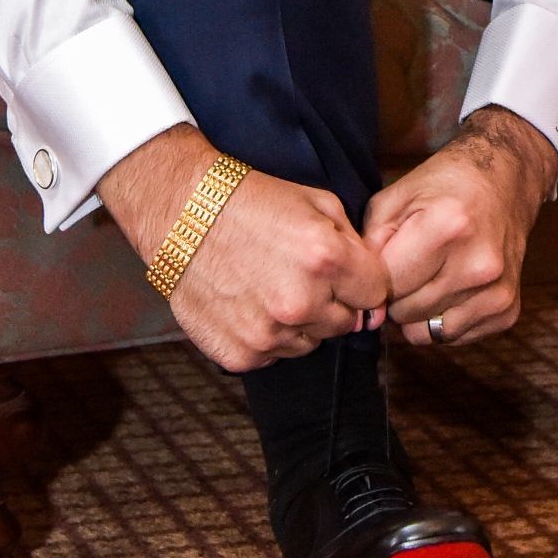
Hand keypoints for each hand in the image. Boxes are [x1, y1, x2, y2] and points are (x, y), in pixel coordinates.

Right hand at [99, 123, 387, 373]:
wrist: (181, 213)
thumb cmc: (251, 202)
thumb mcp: (317, 202)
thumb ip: (356, 246)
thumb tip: (375, 292)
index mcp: (327, 259)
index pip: (376, 295)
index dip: (362, 282)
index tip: (344, 273)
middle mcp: (301, 302)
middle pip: (346, 323)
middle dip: (332, 302)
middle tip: (298, 275)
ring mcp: (269, 333)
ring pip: (310, 342)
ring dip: (299, 322)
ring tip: (268, 285)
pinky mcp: (241, 354)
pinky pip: (274, 355)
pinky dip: (267, 336)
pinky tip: (248, 303)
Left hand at [361, 108, 557, 350]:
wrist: (507, 180)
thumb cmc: (445, 185)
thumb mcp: (396, 197)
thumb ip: (370, 244)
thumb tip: (362, 298)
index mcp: (447, 228)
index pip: (386, 284)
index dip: (373, 275)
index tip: (382, 261)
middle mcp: (477, 266)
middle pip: (404, 312)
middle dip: (395, 295)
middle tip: (406, 266)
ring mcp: (496, 293)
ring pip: (424, 334)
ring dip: (416, 312)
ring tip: (426, 277)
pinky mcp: (507, 312)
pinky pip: (451, 337)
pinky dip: (441, 319)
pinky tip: (450, 287)